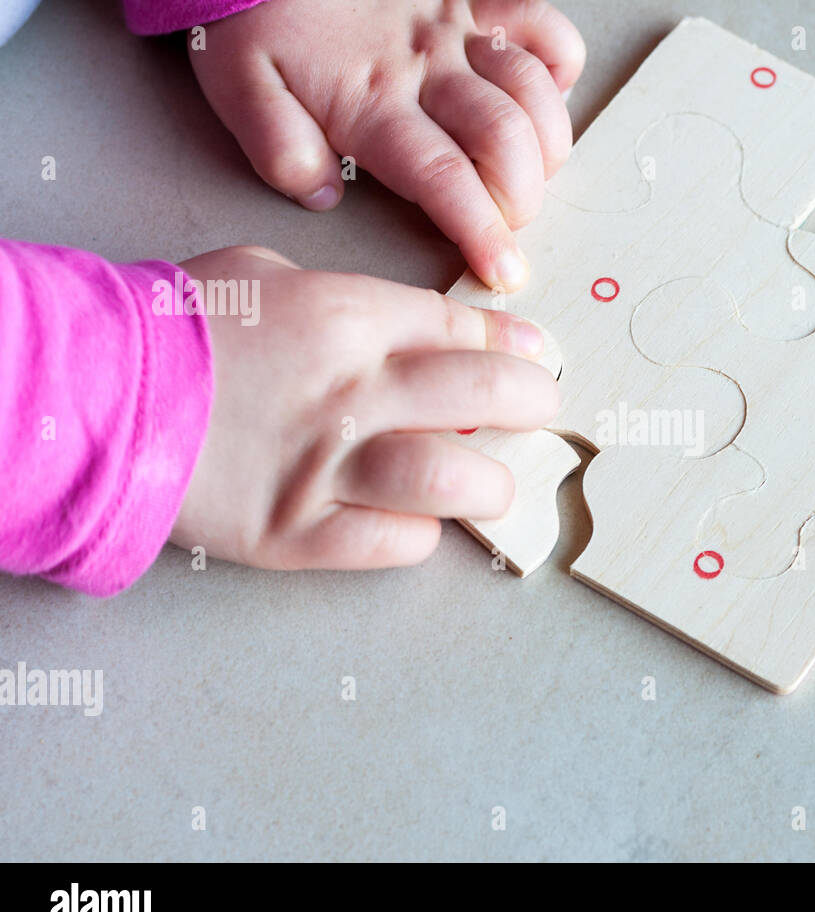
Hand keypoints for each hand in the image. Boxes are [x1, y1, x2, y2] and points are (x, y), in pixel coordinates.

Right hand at [170, 245, 558, 569]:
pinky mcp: (296, 533)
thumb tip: (411, 324)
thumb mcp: (264, 278)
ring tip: (493, 484)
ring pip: (454, 482)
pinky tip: (418, 521)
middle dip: (533, 401)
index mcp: (348, 317)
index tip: (538, 355)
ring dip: (491, 485)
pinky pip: (396, 543)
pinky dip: (420, 534)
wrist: (89, 398)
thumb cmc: (174, 329)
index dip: (515, 343)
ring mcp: (326, 469)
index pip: (465, 327)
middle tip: (539, 410)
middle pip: (487, 395)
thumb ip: (345, 299)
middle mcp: (352, 392)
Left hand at [189, 0, 584, 291]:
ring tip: (529, 173)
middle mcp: (428, 66)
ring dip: (547, 146)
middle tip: (511, 223)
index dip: (485, 233)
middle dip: (523, 200)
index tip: (505, 271)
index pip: (445, 180)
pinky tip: (544, 97)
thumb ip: (277, 148)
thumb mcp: (239, 87)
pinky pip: (546, 25)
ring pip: (535, 91)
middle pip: (506, 142)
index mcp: (373, 102)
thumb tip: (321, 196)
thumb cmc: (259, 18)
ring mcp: (458, 27)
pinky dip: (562, 66)